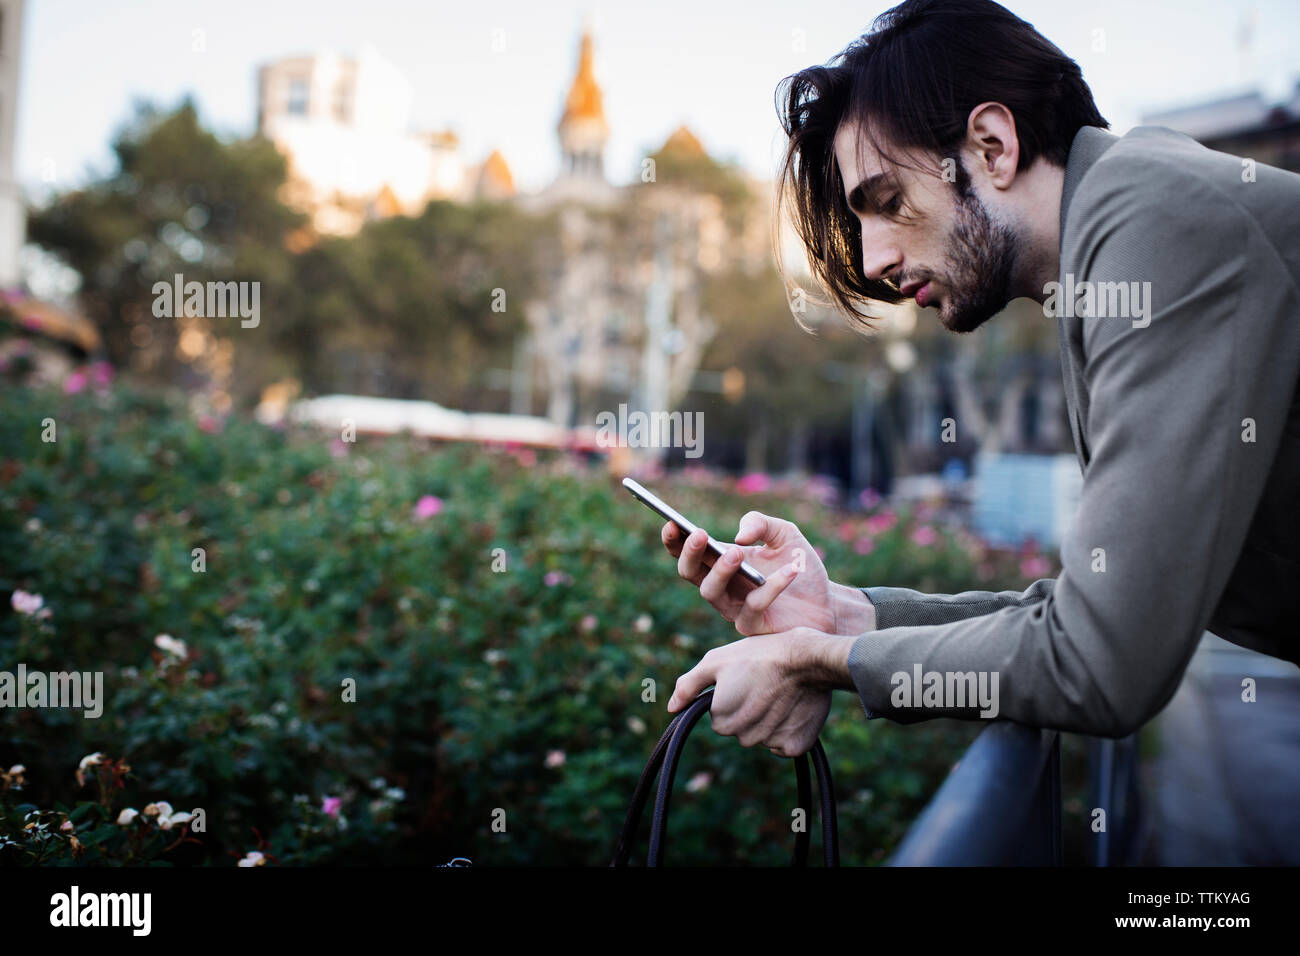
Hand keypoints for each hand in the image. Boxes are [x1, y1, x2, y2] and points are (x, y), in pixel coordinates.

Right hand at [662, 511, 875, 636]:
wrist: (827, 600)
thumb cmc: (798, 565)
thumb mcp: (784, 533)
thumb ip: (760, 523)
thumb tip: (738, 536)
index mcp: (720, 562)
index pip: (686, 552)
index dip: (674, 540)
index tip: (672, 523)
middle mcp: (721, 586)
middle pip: (689, 573)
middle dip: (690, 553)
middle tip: (700, 535)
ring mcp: (734, 609)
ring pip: (711, 593)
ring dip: (721, 571)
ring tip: (736, 552)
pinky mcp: (754, 626)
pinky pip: (755, 606)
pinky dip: (772, 586)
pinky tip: (792, 569)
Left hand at [666, 626, 853, 756]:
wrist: (807, 657)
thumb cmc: (758, 655)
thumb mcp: (717, 661)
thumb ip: (689, 685)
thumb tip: (670, 708)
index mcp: (721, 718)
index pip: (719, 718)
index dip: (730, 698)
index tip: (744, 682)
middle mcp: (744, 737)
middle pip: (740, 730)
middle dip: (748, 712)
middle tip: (762, 687)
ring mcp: (770, 743)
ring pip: (762, 737)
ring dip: (767, 721)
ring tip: (779, 694)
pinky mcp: (795, 746)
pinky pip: (784, 745)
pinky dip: (788, 730)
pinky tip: (792, 709)